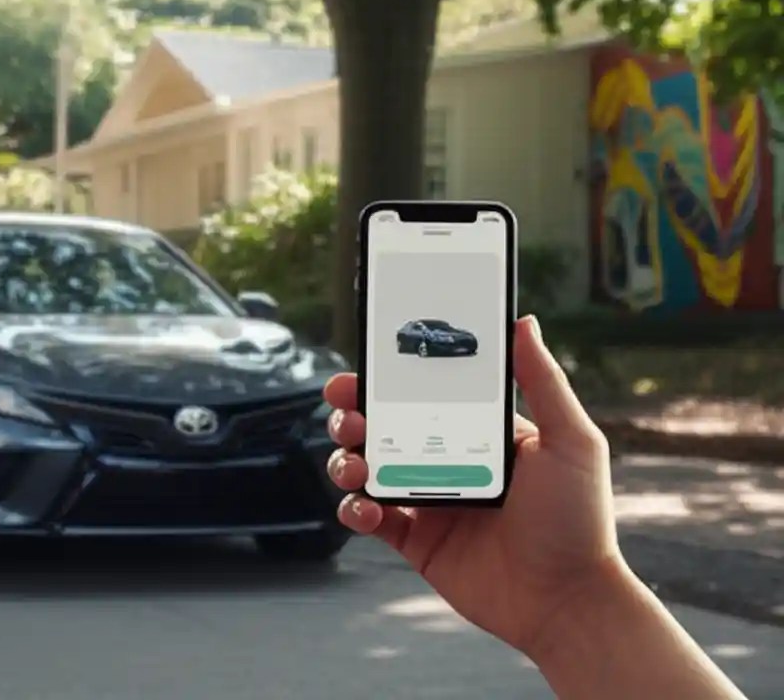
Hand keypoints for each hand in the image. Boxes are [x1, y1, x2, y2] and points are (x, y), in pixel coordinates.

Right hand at [324, 315, 623, 656]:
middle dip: (353, 416)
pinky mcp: (415, 542)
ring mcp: (428, 501)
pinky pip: (369, 517)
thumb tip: (523, 322)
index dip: (386, 381)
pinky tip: (363, 508)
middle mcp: (448, 462)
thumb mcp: (571, 442)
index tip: (361, 370)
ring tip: (354, 466)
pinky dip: (354, 509)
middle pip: (383, 426)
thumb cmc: (580, 522)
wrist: (566, 602)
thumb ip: (543, 381)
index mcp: (479, 433)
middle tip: (348, 416)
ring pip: (367, 468)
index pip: (423, 395)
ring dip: (346, 460)